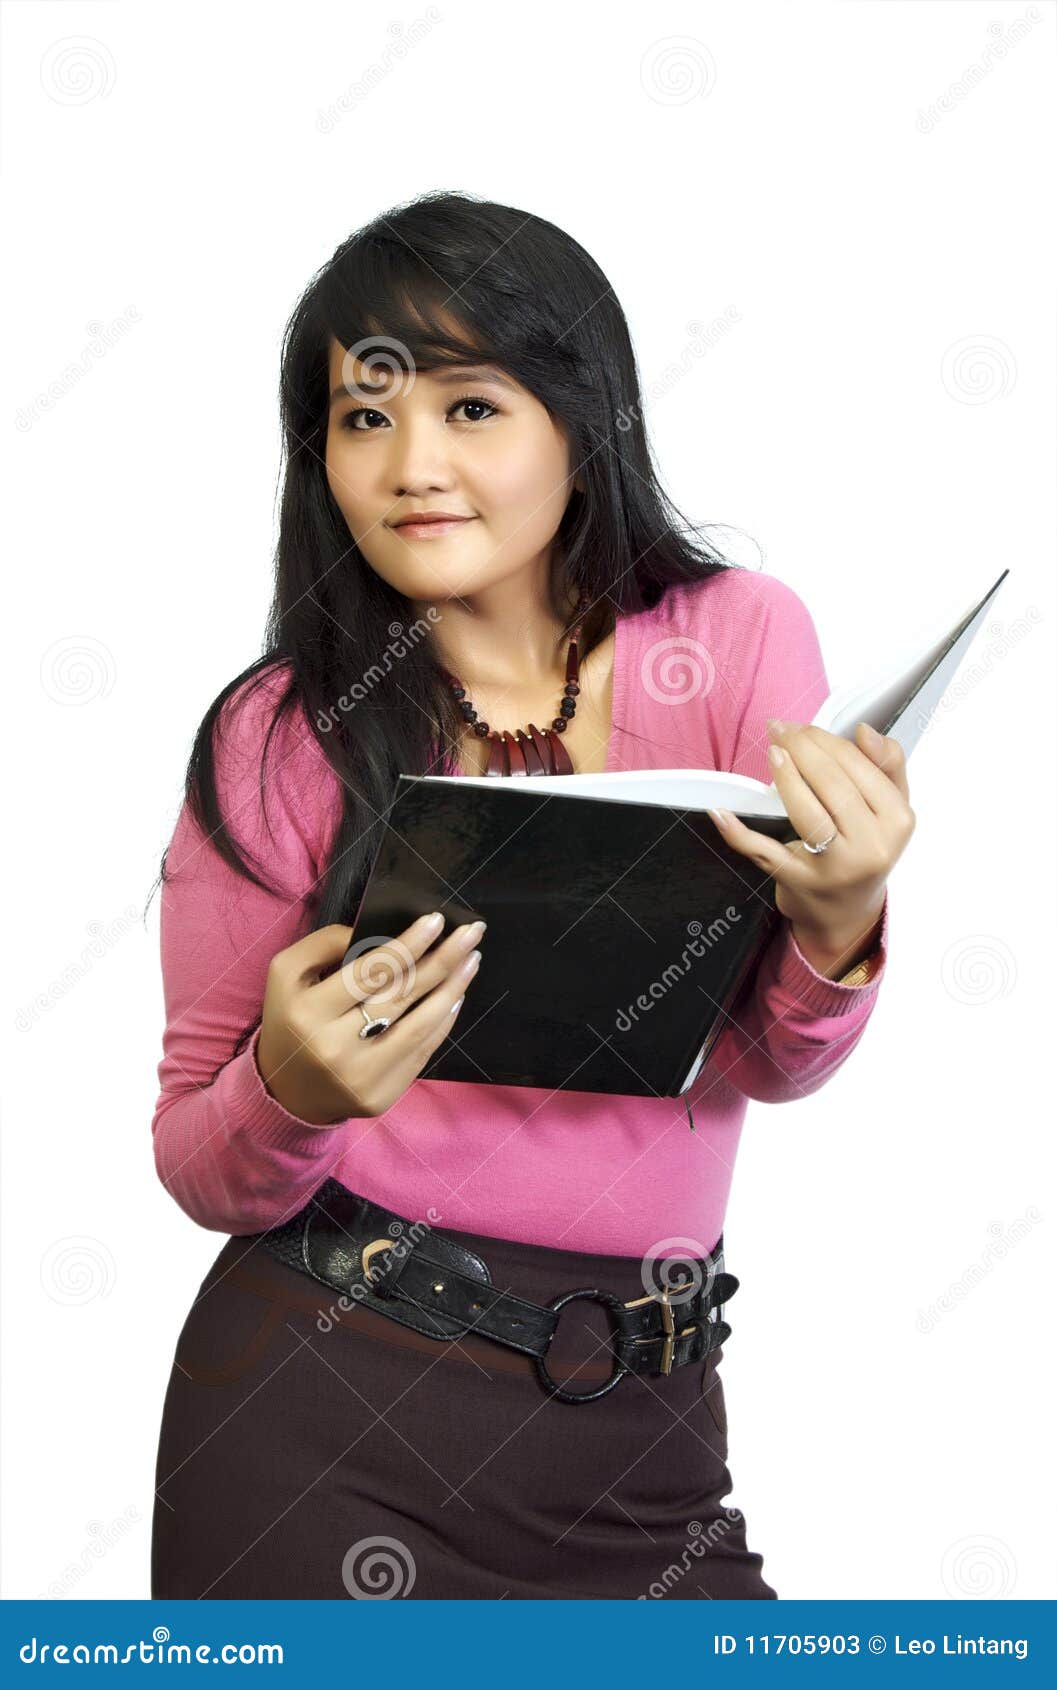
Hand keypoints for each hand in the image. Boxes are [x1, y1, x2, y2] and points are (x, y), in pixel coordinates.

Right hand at [255, 912, 484, 1123]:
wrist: (286, 1092)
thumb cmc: (291, 1021)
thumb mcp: (286, 975)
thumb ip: (324, 945)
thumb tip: (377, 933)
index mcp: (308, 1013)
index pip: (370, 971)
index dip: (408, 944)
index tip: (438, 920)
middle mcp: (335, 1048)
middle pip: (401, 995)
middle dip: (442, 960)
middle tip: (471, 933)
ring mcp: (362, 1077)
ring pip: (420, 1026)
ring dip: (453, 989)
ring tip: (473, 960)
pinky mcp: (381, 1096)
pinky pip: (421, 1051)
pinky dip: (443, 1021)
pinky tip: (456, 996)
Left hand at [708, 720, 915, 973]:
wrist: (846, 913)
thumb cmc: (865, 848)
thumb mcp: (890, 810)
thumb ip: (888, 767)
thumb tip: (866, 731)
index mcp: (898, 822)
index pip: (860, 767)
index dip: (828, 740)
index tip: (802, 727)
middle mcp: (872, 847)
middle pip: (834, 786)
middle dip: (803, 749)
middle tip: (781, 730)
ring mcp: (835, 869)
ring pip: (808, 814)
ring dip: (786, 777)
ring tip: (773, 751)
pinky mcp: (800, 883)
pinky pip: (766, 853)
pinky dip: (739, 834)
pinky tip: (720, 811)